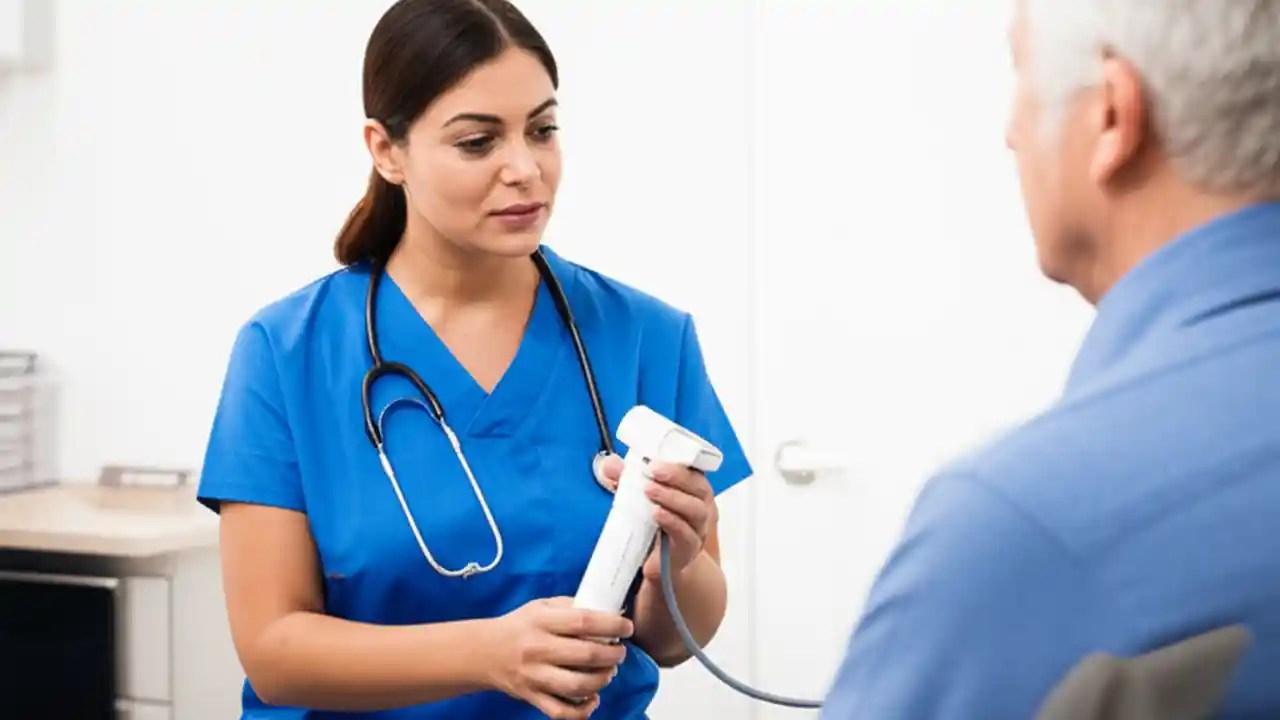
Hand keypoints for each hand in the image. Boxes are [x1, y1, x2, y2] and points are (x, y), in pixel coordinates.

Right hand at [485, 597, 632, 718]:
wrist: (483, 652)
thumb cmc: (519, 626)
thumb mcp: (541, 606)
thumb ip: (570, 607)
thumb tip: (606, 612)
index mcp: (542, 621)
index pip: (584, 621)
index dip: (611, 625)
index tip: (627, 627)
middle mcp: (538, 649)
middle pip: (586, 655)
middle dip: (613, 654)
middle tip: (620, 652)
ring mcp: (535, 676)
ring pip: (578, 686)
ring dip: (602, 679)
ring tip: (609, 671)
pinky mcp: (532, 697)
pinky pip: (561, 711)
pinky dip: (583, 710)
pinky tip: (593, 698)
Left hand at [597, 456, 716, 581]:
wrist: (658, 563)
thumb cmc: (653, 525)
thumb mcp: (639, 499)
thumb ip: (627, 480)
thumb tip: (609, 463)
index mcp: (694, 491)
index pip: (695, 472)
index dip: (680, 464)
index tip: (657, 459)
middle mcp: (701, 507)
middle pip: (699, 488)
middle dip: (676, 476)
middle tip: (652, 471)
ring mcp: (698, 529)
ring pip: (695, 510)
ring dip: (672, 498)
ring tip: (649, 490)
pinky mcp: (689, 548)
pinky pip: (686, 533)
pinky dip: (671, 521)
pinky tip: (656, 513)